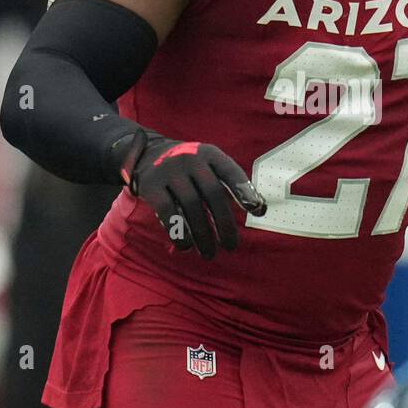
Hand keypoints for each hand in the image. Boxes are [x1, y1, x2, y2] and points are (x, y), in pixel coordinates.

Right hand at [111, 128, 265, 258]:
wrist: (147, 155)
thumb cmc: (190, 169)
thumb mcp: (210, 167)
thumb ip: (231, 184)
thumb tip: (260, 209)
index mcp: (210, 154)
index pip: (231, 172)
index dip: (245, 191)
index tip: (257, 210)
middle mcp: (191, 159)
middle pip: (213, 194)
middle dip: (224, 224)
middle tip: (231, 247)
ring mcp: (169, 171)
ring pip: (192, 207)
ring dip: (203, 235)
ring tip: (209, 253)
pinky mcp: (151, 185)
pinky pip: (168, 213)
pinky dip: (179, 232)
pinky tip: (187, 246)